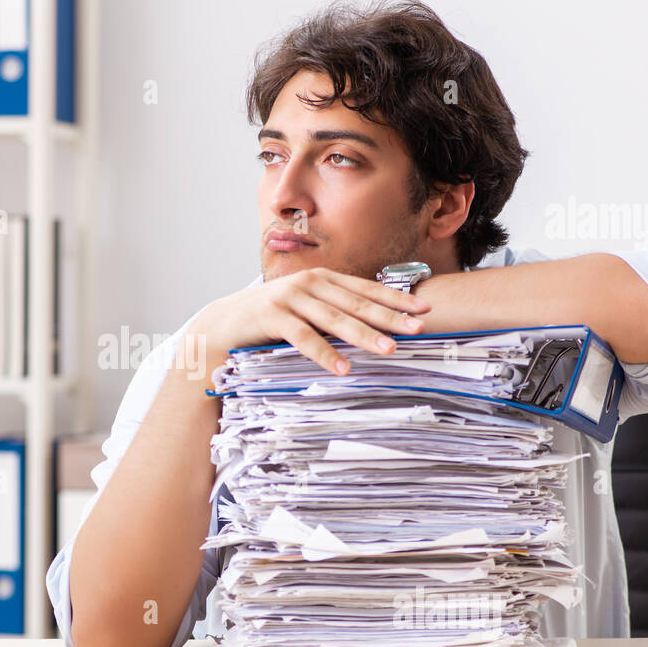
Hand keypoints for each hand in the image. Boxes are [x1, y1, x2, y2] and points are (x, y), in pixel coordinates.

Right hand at [192, 267, 431, 374]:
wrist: (224, 322)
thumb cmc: (270, 318)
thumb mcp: (305, 308)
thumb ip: (333, 310)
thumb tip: (373, 325)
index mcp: (322, 278)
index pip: (365, 289)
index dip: (395, 298)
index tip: (423, 308)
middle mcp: (309, 283)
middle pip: (356, 303)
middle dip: (389, 316)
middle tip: (418, 329)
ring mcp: (290, 297)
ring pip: (334, 319)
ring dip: (363, 335)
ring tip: (389, 350)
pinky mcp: (272, 316)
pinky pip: (304, 337)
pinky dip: (325, 354)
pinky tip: (343, 368)